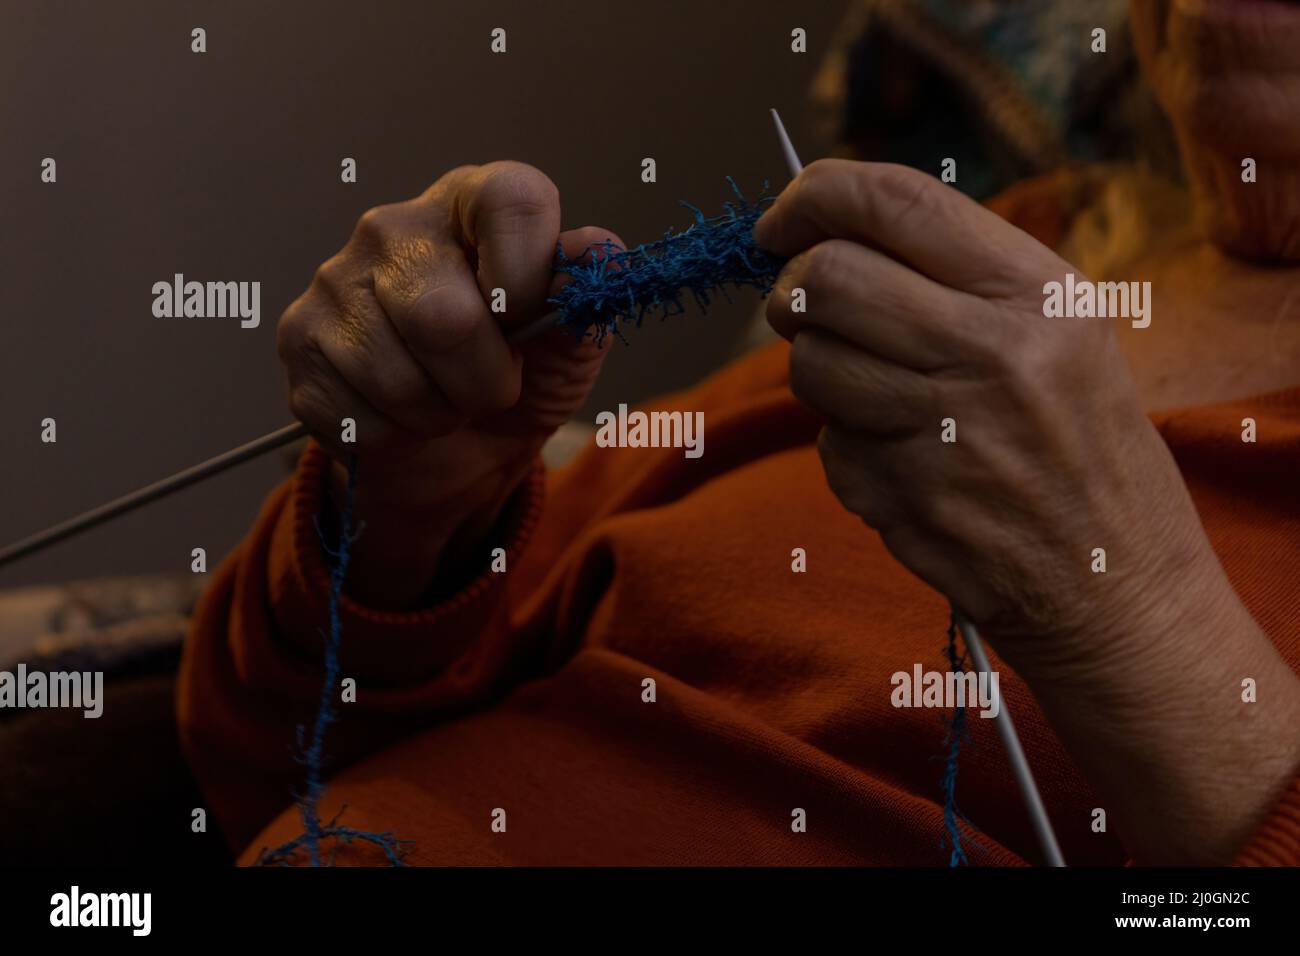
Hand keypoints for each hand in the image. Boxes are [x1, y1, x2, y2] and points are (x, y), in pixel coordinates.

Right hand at [277, 161, 621, 605]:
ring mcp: (335, 283)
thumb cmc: (520, 376)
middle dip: (485, 380)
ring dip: (440, 414)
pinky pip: (361, 416)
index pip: (512, 200)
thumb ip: (582, 297)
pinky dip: (395, 437)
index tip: (527, 319)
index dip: (531, 276)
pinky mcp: (299, 344)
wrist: (458, 451)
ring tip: (444, 399)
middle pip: (446, 317)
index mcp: (471, 204)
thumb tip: (597, 254)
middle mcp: (393, 227)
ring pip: (400, 381)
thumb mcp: (569, 343)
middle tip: (491, 386)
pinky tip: (399, 415)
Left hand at [755, 158, 1199, 653]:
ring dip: (818, 372)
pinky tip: (908, 466)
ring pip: (810, 363)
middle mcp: (994, 353)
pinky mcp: (904, 497)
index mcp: (1039, 294)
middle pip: (827, 278)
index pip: (897, 201)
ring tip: (877, 395)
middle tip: (800, 306)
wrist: (1117, 585)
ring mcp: (944, 431)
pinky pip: (828, 445)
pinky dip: (848, 448)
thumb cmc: (1080, 445)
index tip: (780, 221)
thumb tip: (825, 234)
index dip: (814, 196)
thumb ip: (957, 275)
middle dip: (791, 288)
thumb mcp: (1061, 333)